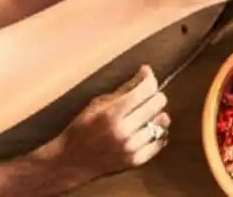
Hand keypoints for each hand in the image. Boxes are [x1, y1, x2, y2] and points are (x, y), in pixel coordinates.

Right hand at [31, 65, 169, 188]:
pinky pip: (160, 141)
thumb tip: (146, 71)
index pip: (145, 90)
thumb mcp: (97, 104)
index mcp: (111, 114)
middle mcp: (124, 132)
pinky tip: (148, 129)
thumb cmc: (81, 128)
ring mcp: (131, 148)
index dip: (149, 78)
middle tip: (145, 96)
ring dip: (155, 115)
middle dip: (154, 95)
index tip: (146, 74)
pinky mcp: (136, 161)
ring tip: (144, 115)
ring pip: (162, 122)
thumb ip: (124, 89)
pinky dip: (157, 133)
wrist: (71, 162)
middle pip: (158, 103)